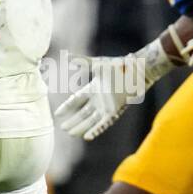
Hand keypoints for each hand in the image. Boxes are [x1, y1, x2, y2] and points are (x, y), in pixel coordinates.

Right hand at [55, 40, 174, 140]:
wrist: (135, 70)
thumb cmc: (118, 65)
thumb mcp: (98, 64)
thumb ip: (82, 61)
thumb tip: (68, 56)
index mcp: (93, 88)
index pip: (76, 100)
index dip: (67, 107)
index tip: (58, 114)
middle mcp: (98, 99)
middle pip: (82, 113)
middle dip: (73, 121)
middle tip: (63, 128)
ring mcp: (106, 106)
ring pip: (90, 120)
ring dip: (81, 127)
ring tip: (71, 134)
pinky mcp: (114, 111)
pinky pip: (103, 123)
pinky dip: (96, 130)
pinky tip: (88, 136)